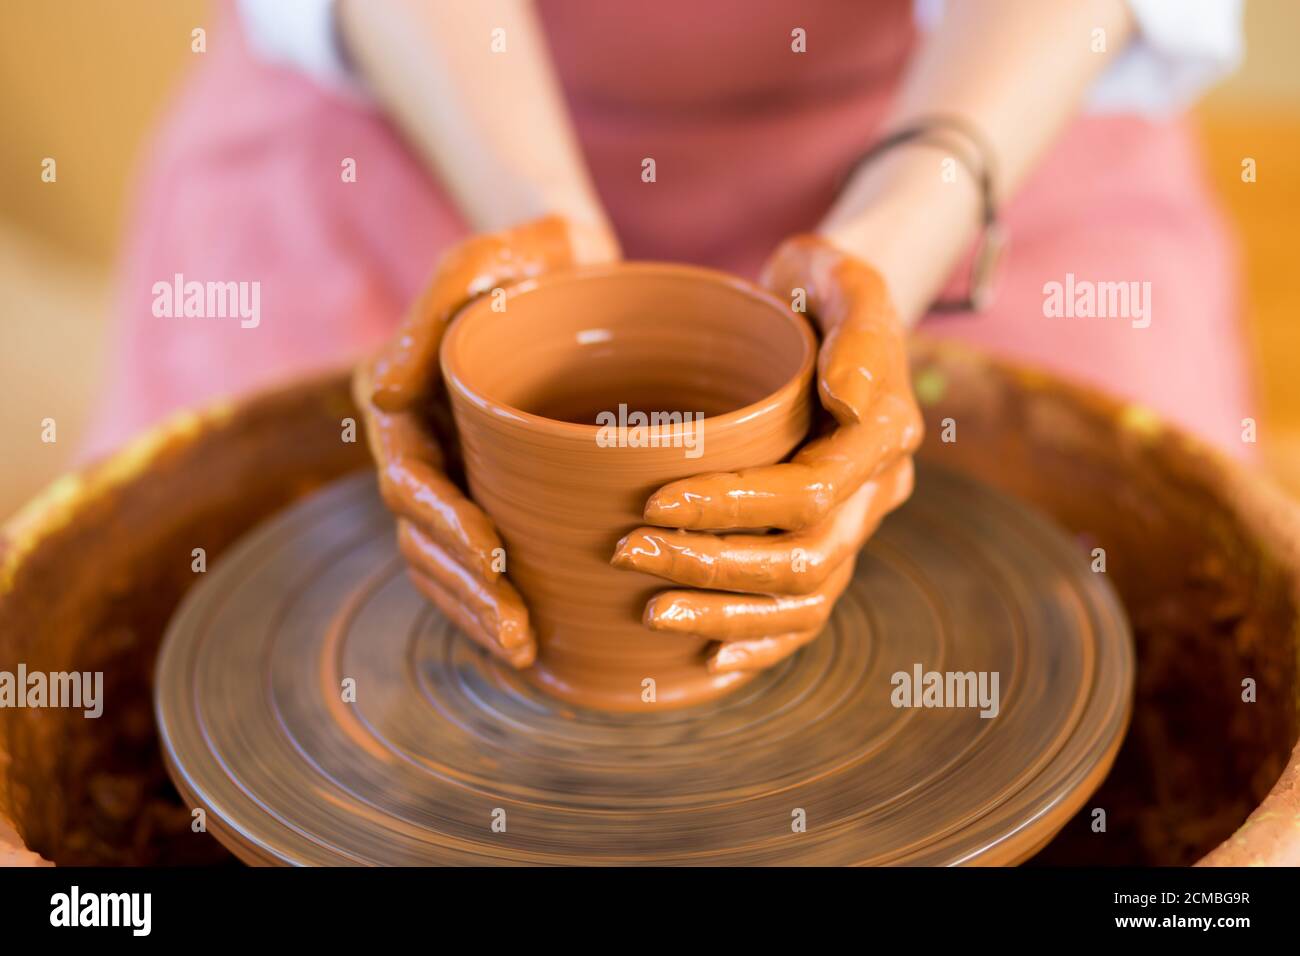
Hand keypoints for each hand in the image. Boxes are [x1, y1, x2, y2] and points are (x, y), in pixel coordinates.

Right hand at [356, 215, 618, 667]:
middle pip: (422, 538)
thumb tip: (380, 393)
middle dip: (466, 589)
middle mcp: (417, 446)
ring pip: (442, 565)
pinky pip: (476, 565)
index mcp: (401, 400)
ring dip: (477, 613)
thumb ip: (437, 306)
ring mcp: (451, 477)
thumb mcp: (487, 257)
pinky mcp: (491, 496)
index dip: (446, 522)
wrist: (577, 273)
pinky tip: (534, 641)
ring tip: (526, 652)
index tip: (495, 551)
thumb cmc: (530, 258)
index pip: (409, 478)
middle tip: (519, 632)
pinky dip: (495, 605)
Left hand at [611, 235, 921, 672]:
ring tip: (650, 611)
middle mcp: (879, 490)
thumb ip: (857, 321)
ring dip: (725, 614)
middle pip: (803, 558)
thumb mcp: (838, 274)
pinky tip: (706, 658)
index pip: (809, 491)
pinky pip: (806, 617)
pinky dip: (759, 644)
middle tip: (627, 552)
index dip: (732, 505)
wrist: (822, 319)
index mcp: (883, 431)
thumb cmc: (814, 290)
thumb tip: (852, 400)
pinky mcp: (832, 547)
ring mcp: (858, 527)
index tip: (653, 498)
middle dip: (711, 565)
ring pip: (804, 601)